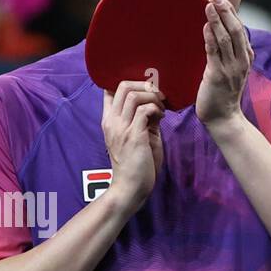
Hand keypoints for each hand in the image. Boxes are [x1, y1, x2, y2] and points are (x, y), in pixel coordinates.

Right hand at [101, 80, 163, 208]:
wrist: (130, 187)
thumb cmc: (135, 164)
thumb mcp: (135, 136)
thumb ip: (142, 119)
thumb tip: (155, 104)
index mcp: (109, 120)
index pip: (110, 90)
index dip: (130, 84)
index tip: (146, 92)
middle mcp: (112, 121)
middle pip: (123, 85)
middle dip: (145, 85)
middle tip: (157, 96)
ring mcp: (121, 128)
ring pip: (134, 95)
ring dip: (152, 97)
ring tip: (161, 107)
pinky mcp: (134, 136)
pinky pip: (145, 110)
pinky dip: (156, 109)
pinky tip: (161, 117)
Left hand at [196, 0, 252, 128]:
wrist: (223, 118)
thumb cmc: (223, 94)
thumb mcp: (231, 70)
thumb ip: (227, 53)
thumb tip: (216, 34)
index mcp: (246, 58)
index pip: (240, 30)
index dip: (231, 13)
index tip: (221, 0)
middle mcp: (241, 61)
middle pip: (235, 30)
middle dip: (225, 12)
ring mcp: (231, 68)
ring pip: (226, 39)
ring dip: (217, 20)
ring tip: (209, 5)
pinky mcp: (218, 76)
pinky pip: (214, 53)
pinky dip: (210, 38)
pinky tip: (206, 26)